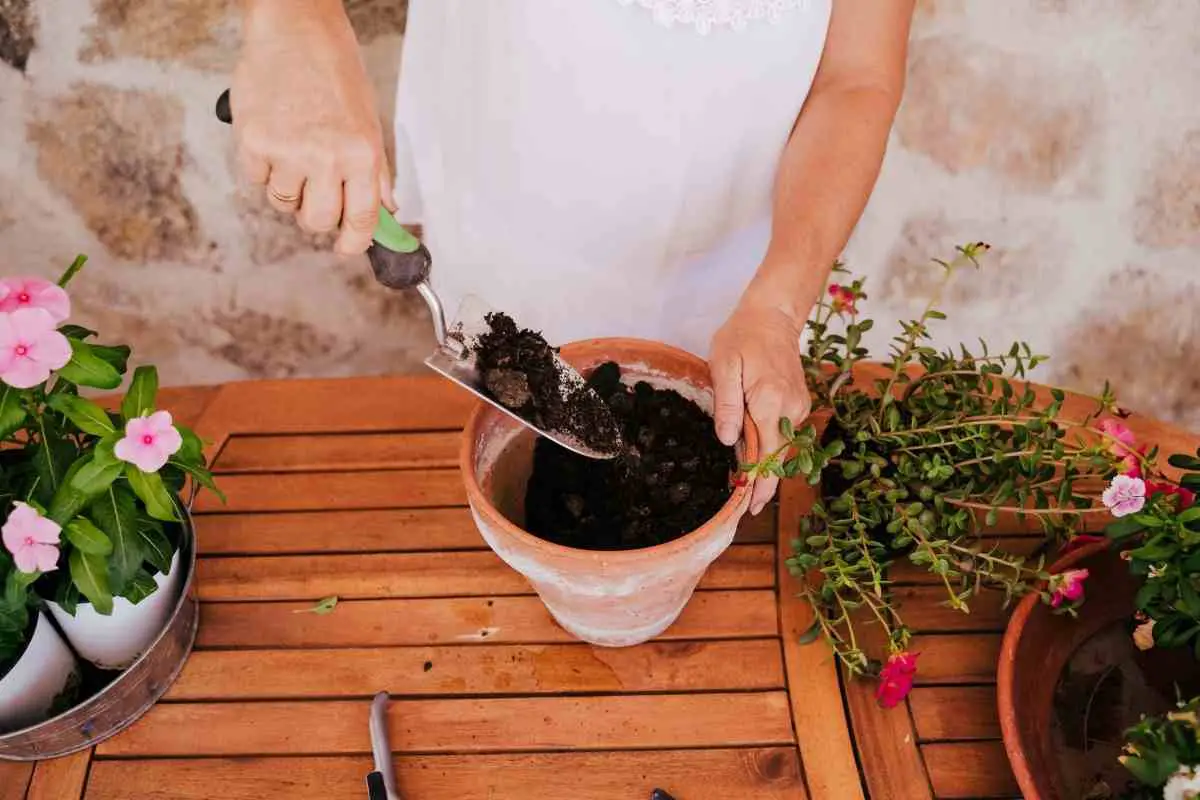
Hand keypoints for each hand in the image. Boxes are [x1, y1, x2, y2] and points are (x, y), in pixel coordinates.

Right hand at [232, 0, 392, 254]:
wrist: (293, 29)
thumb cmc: (334, 70)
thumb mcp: (369, 122)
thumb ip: (376, 173)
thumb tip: (385, 213)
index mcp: (361, 155)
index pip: (361, 221)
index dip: (354, 243)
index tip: (348, 247)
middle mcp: (326, 158)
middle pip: (317, 222)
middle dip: (317, 216)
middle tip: (317, 193)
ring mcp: (287, 152)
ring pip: (283, 204)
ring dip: (288, 189)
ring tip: (294, 153)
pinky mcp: (253, 143)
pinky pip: (256, 181)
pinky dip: (262, 169)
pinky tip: (273, 140)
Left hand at [710, 291, 812, 515]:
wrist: (772, 316)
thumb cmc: (742, 337)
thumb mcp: (723, 366)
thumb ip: (726, 404)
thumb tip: (728, 439)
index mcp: (771, 401)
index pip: (769, 454)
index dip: (761, 484)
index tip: (751, 508)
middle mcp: (791, 408)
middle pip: (780, 456)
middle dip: (764, 482)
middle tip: (744, 504)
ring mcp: (799, 406)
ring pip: (783, 446)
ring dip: (766, 464)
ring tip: (746, 482)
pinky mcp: (799, 403)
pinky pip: (785, 433)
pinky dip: (771, 446)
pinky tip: (754, 453)